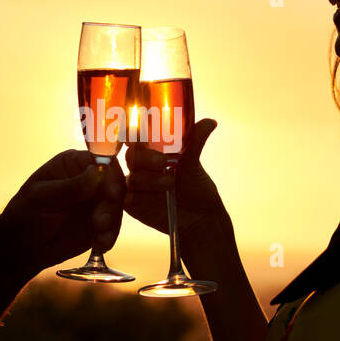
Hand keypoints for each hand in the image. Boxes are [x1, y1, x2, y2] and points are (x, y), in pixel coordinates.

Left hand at [0, 150, 125, 273]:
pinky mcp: (99, 223)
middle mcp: (88, 180)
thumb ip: (70, 187)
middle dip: (112, 204)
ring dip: (111, 222)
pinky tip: (100, 245)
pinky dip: (109, 236)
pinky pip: (112, 227)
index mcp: (72, 165)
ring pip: (116, 206)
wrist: (22, 247)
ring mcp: (95, 201)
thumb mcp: (42, 198)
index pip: (100, 161)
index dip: (111, 176)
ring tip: (99, 235)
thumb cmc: (25, 214)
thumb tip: (96, 171)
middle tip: (101, 222)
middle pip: (114, 184)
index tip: (112, 194)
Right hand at [125, 119, 228, 247]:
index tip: (137, 133)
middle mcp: (141, 167)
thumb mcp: (194, 164)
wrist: (200, 218)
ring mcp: (136, 186)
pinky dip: (140, 197)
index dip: (132, 134)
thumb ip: (195, 142)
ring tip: (170, 185)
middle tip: (162, 161)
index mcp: (152, 152)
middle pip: (132, 156)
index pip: (136, 138)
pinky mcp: (133, 205)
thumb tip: (210, 122)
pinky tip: (154, 198)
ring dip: (151, 180)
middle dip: (146, 158)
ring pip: (133, 178)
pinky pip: (129, 198)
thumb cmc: (196, 188)